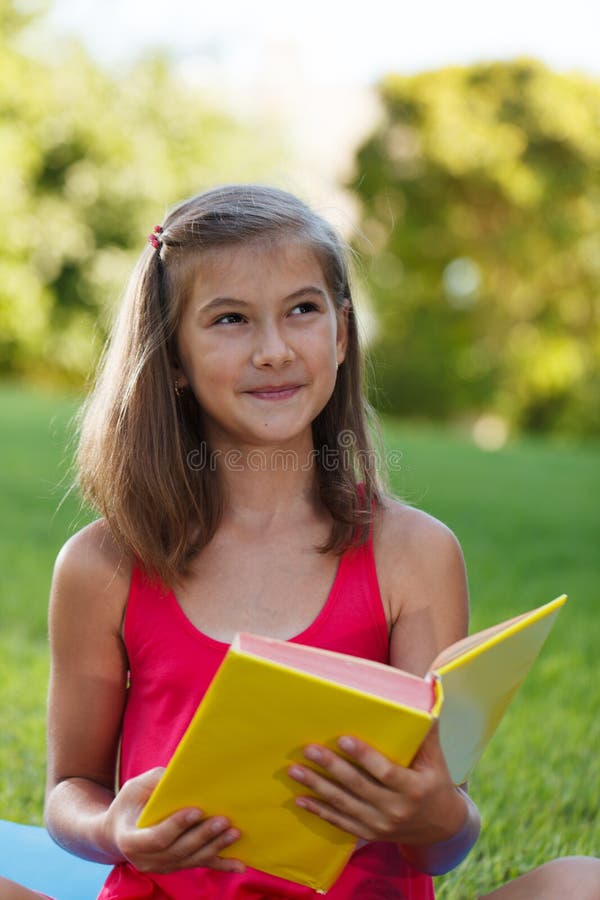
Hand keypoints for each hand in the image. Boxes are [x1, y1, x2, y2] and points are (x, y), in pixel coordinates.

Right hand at [104, 768, 245, 874]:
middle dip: (203, 836)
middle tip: (223, 820)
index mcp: (131, 840)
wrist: (118, 832)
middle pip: (179, 851)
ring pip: (192, 860)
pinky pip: (200, 866)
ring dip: (215, 847)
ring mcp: (162, 867)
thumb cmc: (129, 804)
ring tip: (234, 833)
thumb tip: (183, 774)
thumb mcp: (135, 787)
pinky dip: (222, 865)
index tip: (197, 810)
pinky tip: (240, 865)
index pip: (157, 838)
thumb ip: (156, 781)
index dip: (178, 825)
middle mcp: (145, 860)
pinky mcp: (176, 866)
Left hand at [287, 723, 466, 846]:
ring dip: (317, 787)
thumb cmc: (436, 784)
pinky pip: (340, 822)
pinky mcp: (369, 833)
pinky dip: (319, 811)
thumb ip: (427, 730)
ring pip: (344, 804)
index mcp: (413, 788)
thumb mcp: (436, 759)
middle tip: (309, 749)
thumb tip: (428, 692)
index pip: (385, 772)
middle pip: (358, 787)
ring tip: (294, 771)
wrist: (441, 828)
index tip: (343, 739)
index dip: (364, 756)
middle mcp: (396, 810)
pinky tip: (300, 799)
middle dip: (331, 767)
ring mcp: (380, 825)